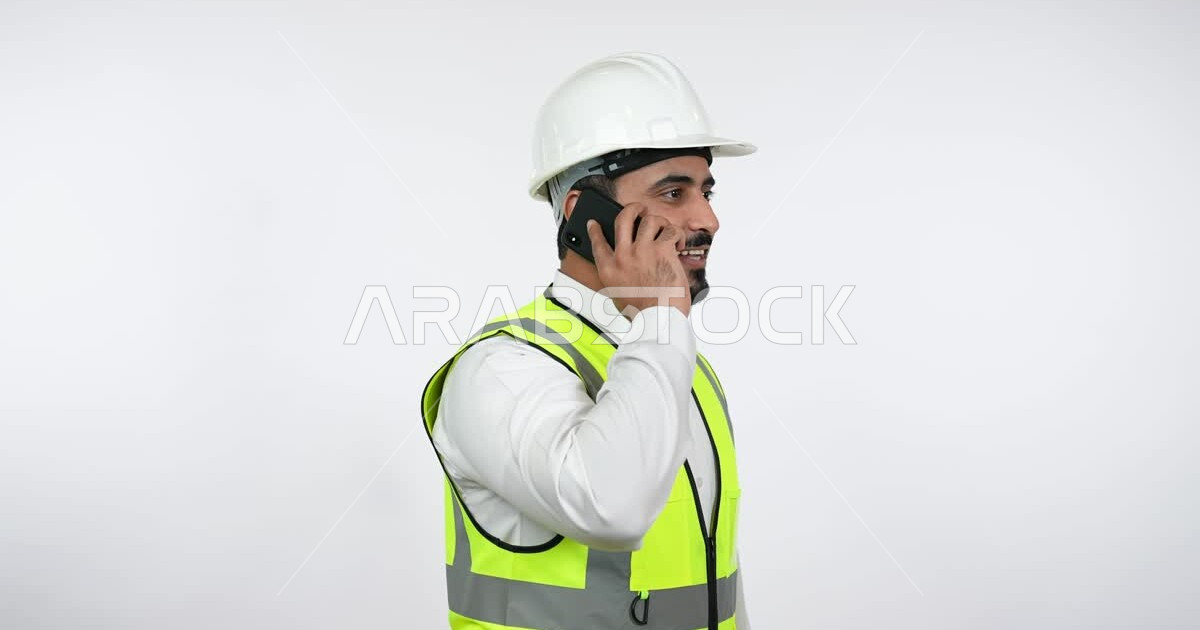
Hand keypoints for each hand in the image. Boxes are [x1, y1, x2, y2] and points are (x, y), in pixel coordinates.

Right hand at [585, 202, 690, 317]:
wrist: (659, 320)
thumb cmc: (643, 313)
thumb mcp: (618, 295)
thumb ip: (617, 277)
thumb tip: (623, 268)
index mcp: (609, 269)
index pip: (597, 243)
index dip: (594, 230)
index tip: (593, 223)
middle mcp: (623, 256)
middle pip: (623, 218)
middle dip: (633, 208)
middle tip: (639, 208)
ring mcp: (642, 251)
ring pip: (650, 219)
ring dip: (660, 223)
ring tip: (665, 231)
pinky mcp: (662, 250)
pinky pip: (670, 231)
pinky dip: (677, 235)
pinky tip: (678, 244)